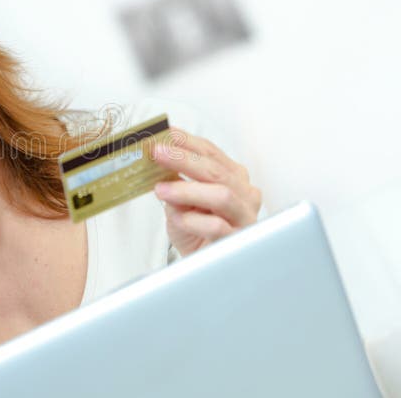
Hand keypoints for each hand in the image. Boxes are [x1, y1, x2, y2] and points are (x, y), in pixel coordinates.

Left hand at [152, 127, 261, 255]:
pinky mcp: (238, 240)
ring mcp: (245, 217)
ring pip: (222, 195)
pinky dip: (194, 220)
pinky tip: (177, 218)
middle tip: (158, 153)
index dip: (187, 141)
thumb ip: (173, 182)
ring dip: (187, 190)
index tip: (164, 133)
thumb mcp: (179, 202)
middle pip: (216, 170)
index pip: (211, 153)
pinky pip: (218, 226)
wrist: (204, 266)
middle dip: (184, 159)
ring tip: (161, 189)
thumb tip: (156, 160)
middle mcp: (244, 194)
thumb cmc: (196, 231)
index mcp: (233, 177)